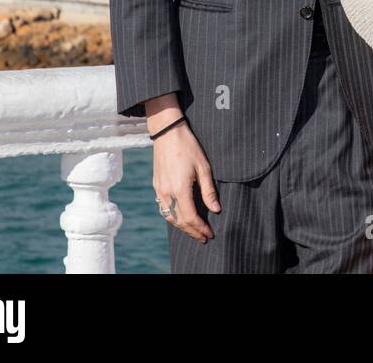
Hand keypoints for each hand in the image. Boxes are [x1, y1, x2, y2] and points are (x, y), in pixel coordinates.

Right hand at [147, 100, 220, 242]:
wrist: (167, 133)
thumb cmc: (188, 147)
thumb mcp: (204, 167)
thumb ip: (209, 191)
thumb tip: (216, 210)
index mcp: (179, 190)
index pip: (191, 217)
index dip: (201, 228)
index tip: (210, 234)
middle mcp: (166, 193)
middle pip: (179, 221)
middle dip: (192, 232)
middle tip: (203, 238)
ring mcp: (159, 190)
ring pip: (169, 217)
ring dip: (181, 227)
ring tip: (193, 231)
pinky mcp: (156, 186)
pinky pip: (163, 208)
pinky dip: (172, 217)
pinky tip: (180, 217)